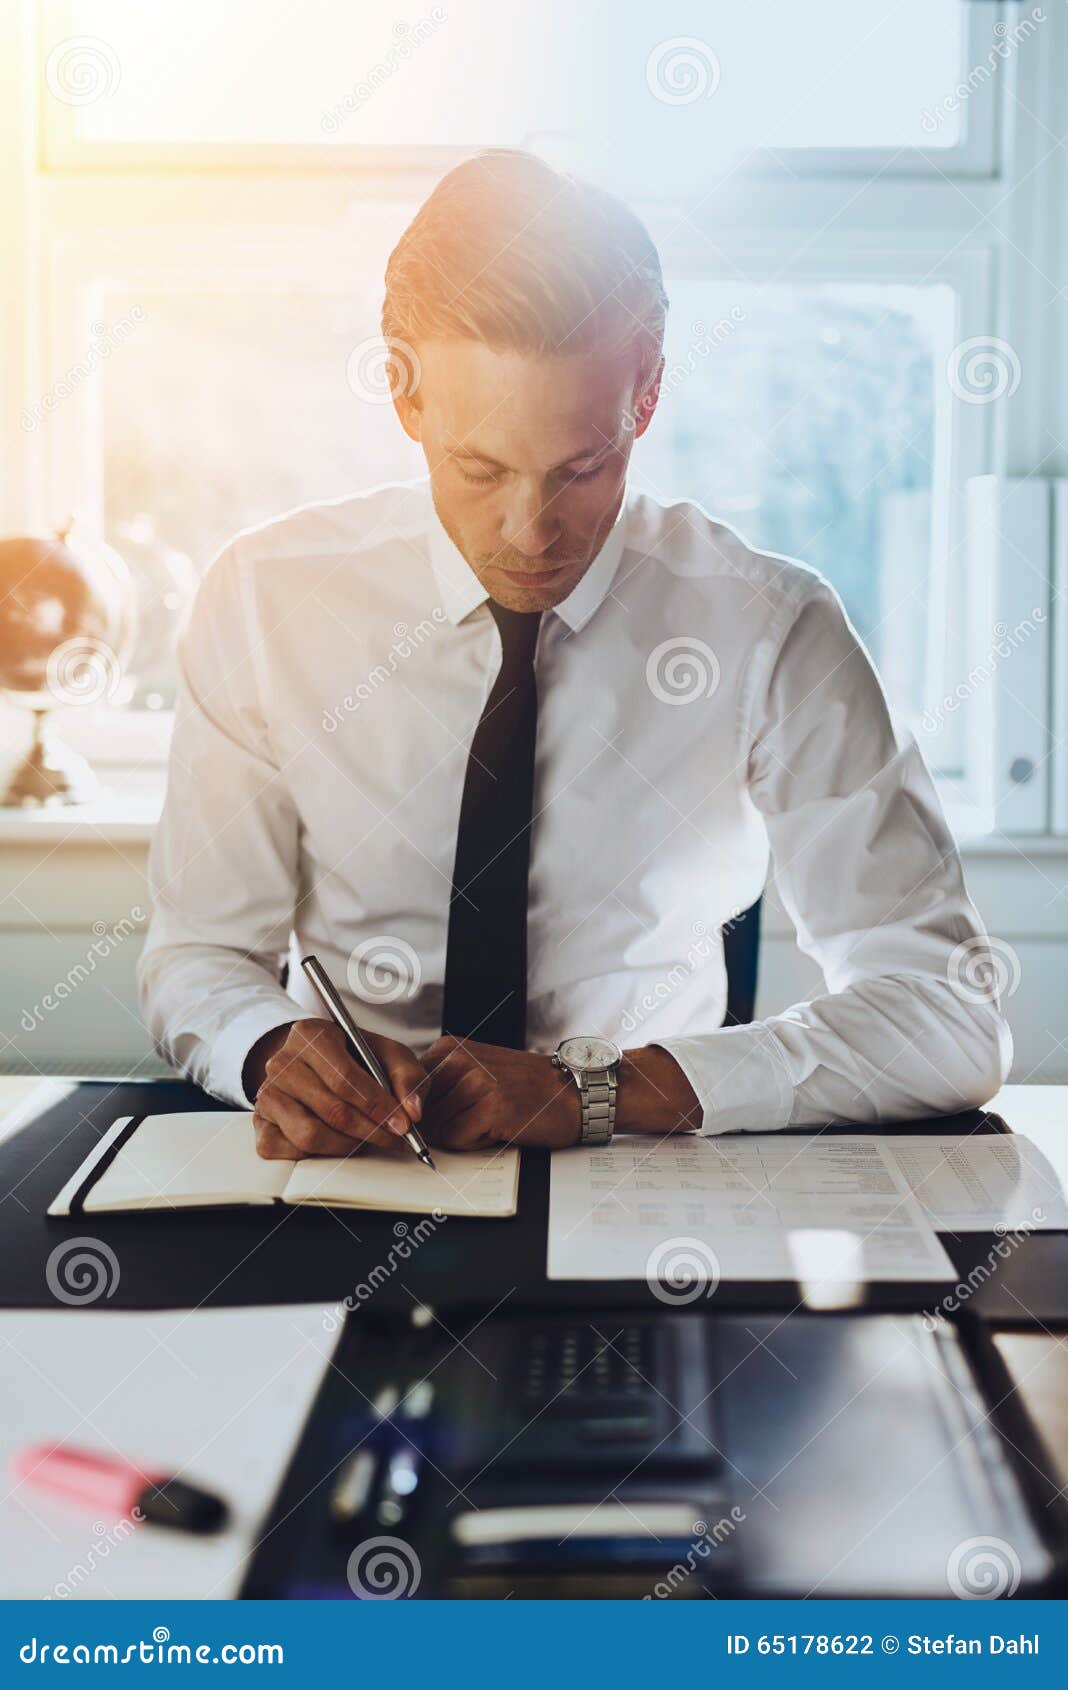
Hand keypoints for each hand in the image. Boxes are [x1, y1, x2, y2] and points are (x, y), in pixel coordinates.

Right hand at [249, 1019, 428, 1160]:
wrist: (315, 1064)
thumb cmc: (355, 1058)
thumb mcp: (386, 1054)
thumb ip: (408, 1076)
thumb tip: (413, 1111)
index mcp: (310, 1034)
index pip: (345, 1078)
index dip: (378, 1106)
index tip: (403, 1124)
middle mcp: (281, 1062)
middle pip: (332, 1110)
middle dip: (371, 1130)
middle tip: (395, 1138)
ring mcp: (267, 1095)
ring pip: (310, 1136)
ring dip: (347, 1145)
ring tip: (367, 1139)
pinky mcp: (260, 1125)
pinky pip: (289, 1152)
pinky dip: (318, 1156)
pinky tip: (336, 1142)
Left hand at [420, 1036, 580, 1150]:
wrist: (571, 1094)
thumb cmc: (524, 1088)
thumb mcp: (474, 1070)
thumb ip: (439, 1085)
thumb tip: (403, 1115)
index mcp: (451, 1048)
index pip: (407, 1089)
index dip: (421, 1110)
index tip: (444, 1112)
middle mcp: (461, 1058)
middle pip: (419, 1110)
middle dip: (441, 1124)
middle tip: (476, 1115)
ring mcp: (476, 1081)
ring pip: (437, 1127)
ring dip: (460, 1134)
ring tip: (490, 1119)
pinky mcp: (492, 1106)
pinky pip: (457, 1139)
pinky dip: (474, 1143)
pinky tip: (498, 1128)